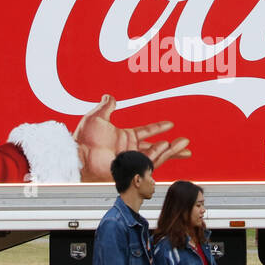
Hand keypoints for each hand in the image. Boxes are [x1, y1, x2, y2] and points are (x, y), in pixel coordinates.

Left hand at [74, 95, 190, 182]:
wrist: (80, 155)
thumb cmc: (84, 139)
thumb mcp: (97, 117)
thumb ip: (106, 106)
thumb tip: (110, 97)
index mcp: (124, 138)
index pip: (146, 132)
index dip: (158, 127)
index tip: (170, 124)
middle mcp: (130, 150)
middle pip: (156, 147)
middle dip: (171, 146)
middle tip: (184, 143)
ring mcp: (131, 159)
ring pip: (156, 155)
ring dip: (170, 150)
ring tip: (183, 145)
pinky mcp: (130, 167)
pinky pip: (148, 161)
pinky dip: (158, 154)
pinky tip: (167, 147)